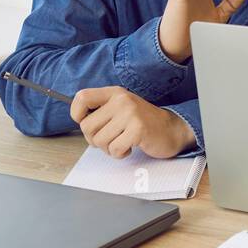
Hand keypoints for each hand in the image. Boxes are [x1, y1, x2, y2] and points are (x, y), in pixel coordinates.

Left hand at [70, 86, 194, 158]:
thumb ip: (101, 110)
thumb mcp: (120, 108)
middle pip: (87, 126)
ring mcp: (130, 114)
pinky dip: (120, 154)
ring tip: (122, 142)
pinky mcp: (138, 130)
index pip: (82, 97)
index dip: (77, 114)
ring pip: (99, 141)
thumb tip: (79, 120)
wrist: (171, 129)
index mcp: (114, 93)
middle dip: (95, 139)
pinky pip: (114, 149)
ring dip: (109, 148)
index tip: (86, 122)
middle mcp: (121, 100)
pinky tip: (130, 147)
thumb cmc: (141, 123)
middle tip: (110, 138)